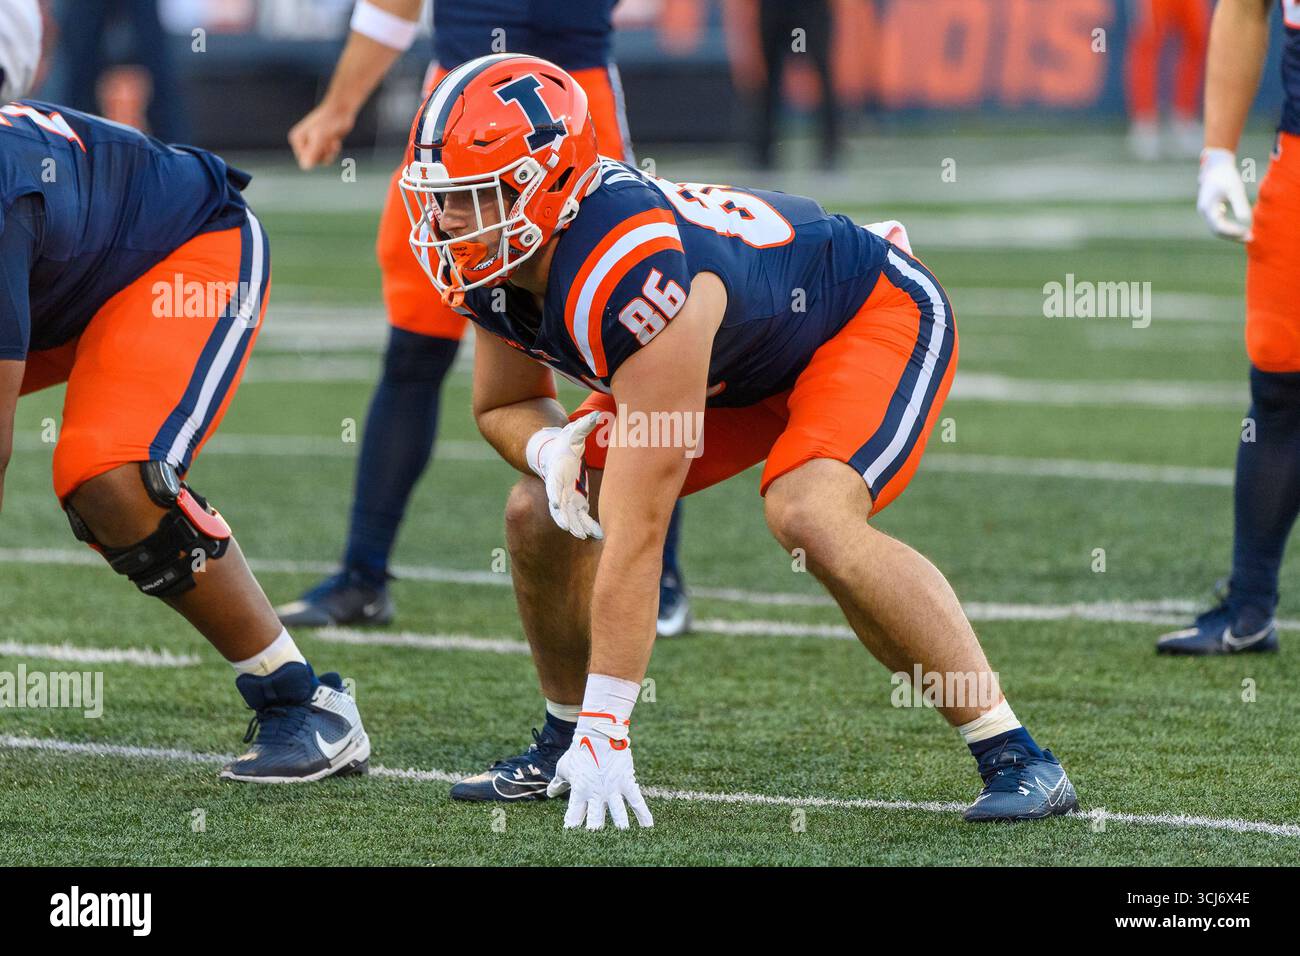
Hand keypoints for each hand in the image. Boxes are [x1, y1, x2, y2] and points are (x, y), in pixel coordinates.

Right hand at [288, 101, 357, 169]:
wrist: (341, 110)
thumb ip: (313, 151)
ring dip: (331, 153)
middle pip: (313, 163)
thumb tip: (305, 167)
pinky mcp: (321, 144)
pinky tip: (336, 141)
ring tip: (333, 140)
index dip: (318, 156)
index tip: (323, 143)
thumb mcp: (321, 136)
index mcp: (296, 139)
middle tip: (329, 140)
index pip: (305, 162)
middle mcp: (301, 142)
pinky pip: (327, 157)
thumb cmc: (330, 121)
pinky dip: (333, 152)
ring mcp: (311, 144)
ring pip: (321, 161)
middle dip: (324, 155)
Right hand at [525, 412, 603, 539]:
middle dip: (567, 519)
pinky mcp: (576, 503)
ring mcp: (567, 498)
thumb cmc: (563, 443)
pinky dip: (588, 526)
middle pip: (560, 509)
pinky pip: (581, 518)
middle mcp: (559, 490)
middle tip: (573, 530)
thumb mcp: (573, 432)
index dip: (554, 497)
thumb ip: (584, 425)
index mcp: (556, 475)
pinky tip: (598, 535)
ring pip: (570, 517)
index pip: (553, 488)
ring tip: (585, 536)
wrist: (555, 455)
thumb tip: (597, 414)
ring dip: (577, 527)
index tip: (556, 504)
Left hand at [547, 713, 652, 829]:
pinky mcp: (626, 782)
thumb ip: (559, 782)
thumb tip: (550, 793)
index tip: (571, 836)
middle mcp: (596, 794)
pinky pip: (636, 801)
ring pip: (618, 814)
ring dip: (620, 827)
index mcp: (579, 791)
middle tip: (596, 841)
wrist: (599, 732)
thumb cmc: (579, 750)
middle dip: (595, 832)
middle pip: (596, 821)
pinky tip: (649, 827)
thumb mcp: (565, 767)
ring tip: (623, 838)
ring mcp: (612, 789)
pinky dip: (644, 814)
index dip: (572, 827)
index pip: (574, 816)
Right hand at [1198, 147, 1252, 241]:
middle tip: (1250, 238)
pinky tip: (1240, 226)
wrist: (1217, 165)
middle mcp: (1204, 212)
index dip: (1234, 232)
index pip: (1220, 227)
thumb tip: (1246, 223)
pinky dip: (1229, 227)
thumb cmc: (1227, 176)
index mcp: (1208, 209)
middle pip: (1217, 231)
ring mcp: (1206, 211)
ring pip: (1218, 228)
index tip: (1248, 232)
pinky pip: (1219, 222)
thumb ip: (1240, 207)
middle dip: (1233, 236)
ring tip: (1247, 234)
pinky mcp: (1210, 208)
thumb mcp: (1236, 190)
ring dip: (1231, 233)